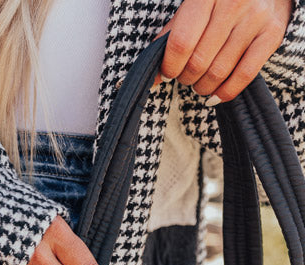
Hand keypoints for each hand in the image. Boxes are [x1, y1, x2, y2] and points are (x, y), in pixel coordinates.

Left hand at [152, 0, 293, 102]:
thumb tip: (152, 76)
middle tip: (185, 77)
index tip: (167, 73)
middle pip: (199, 61)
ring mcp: (255, 17)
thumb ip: (171, 36)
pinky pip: (244, 75)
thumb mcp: (192, 7)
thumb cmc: (219, 0)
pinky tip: (214, 96)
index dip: (170, 66)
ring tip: (199, 84)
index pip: (181, 42)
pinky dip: (225, 93)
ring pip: (219, 71)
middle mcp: (233, 1)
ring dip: (203, 87)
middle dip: (186, 78)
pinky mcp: (271, 33)